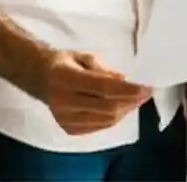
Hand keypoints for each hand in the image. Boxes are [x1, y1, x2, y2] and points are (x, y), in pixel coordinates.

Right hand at [37, 50, 151, 135]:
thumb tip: (124, 82)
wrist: (40, 78)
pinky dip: (114, 118)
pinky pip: (99, 126)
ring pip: (105, 120)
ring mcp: (64, 119)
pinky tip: (120, 107)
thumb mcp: (84, 57)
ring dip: (125, 110)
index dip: (126, 90)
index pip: (102, 88)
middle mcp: (62, 101)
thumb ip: (104, 70)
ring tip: (135, 99)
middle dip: (130, 101)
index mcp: (64, 77)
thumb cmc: (65, 63)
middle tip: (145, 93)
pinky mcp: (69, 129)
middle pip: (106, 108)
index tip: (146, 87)